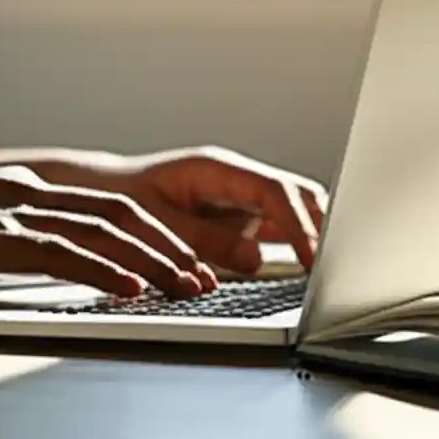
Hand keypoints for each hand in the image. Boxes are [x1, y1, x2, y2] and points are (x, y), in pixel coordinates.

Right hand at [0, 166, 217, 297]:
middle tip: (203, 278)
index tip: (185, 262)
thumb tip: (36, 264)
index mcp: (22, 188)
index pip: (107, 208)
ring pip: (101, 231)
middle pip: (119, 215)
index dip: (154, 236)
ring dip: (152, 262)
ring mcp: (5, 209)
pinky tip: (129, 288)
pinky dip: (102, 271)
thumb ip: (4, 241)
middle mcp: (24, 190)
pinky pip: (58, 253)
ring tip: (185, 288)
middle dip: (170, 248)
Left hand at [26, 147, 327, 274]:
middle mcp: (235, 179)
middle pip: (297, 195)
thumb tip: (255, 260)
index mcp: (216, 169)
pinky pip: (277, 228)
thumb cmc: (120, 202)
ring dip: (312, 234)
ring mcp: (240, 198)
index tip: (314, 256)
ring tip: (329, 267)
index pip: (274, 192)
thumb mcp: (158, 225)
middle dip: (321, 225)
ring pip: (294, 209)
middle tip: (337, 262)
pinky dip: (294, 246)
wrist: (100, 196)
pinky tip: (306, 269)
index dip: (300, 225)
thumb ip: (206, 241)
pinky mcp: (239, 218)